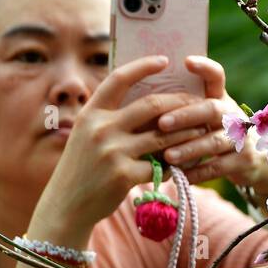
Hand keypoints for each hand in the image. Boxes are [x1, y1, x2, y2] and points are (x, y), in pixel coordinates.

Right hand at [33, 56, 209, 236]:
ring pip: (164, 135)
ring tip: (201, 130)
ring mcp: (112, 152)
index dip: (143, 66)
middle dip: (180, 103)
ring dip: (187, 133)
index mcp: (91, 113)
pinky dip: (176, 163)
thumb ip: (111, 118)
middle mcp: (100, 128)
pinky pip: (162, 164)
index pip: (119, 79)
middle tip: (198, 103)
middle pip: (152, 105)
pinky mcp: (124, 175)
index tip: (165, 60)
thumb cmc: (83, 168)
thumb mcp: (87, 135)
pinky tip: (185, 163)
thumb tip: (152, 101)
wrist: (65, 206)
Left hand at [154, 55, 267, 195]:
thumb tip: (142, 97)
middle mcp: (233, 114)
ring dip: (189, 148)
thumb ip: (185, 106)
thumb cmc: (214, 133)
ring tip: (167, 155)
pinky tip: (180, 175)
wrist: (253, 160)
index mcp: (221, 98)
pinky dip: (197, 172)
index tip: (186, 61)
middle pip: (212, 109)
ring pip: (214, 141)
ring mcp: (241, 138)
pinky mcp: (244, 161)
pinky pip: (218, 167)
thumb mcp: (206, 116)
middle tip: (162, 123)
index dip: (204, 67)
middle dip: (186, 116)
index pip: (217, 76)